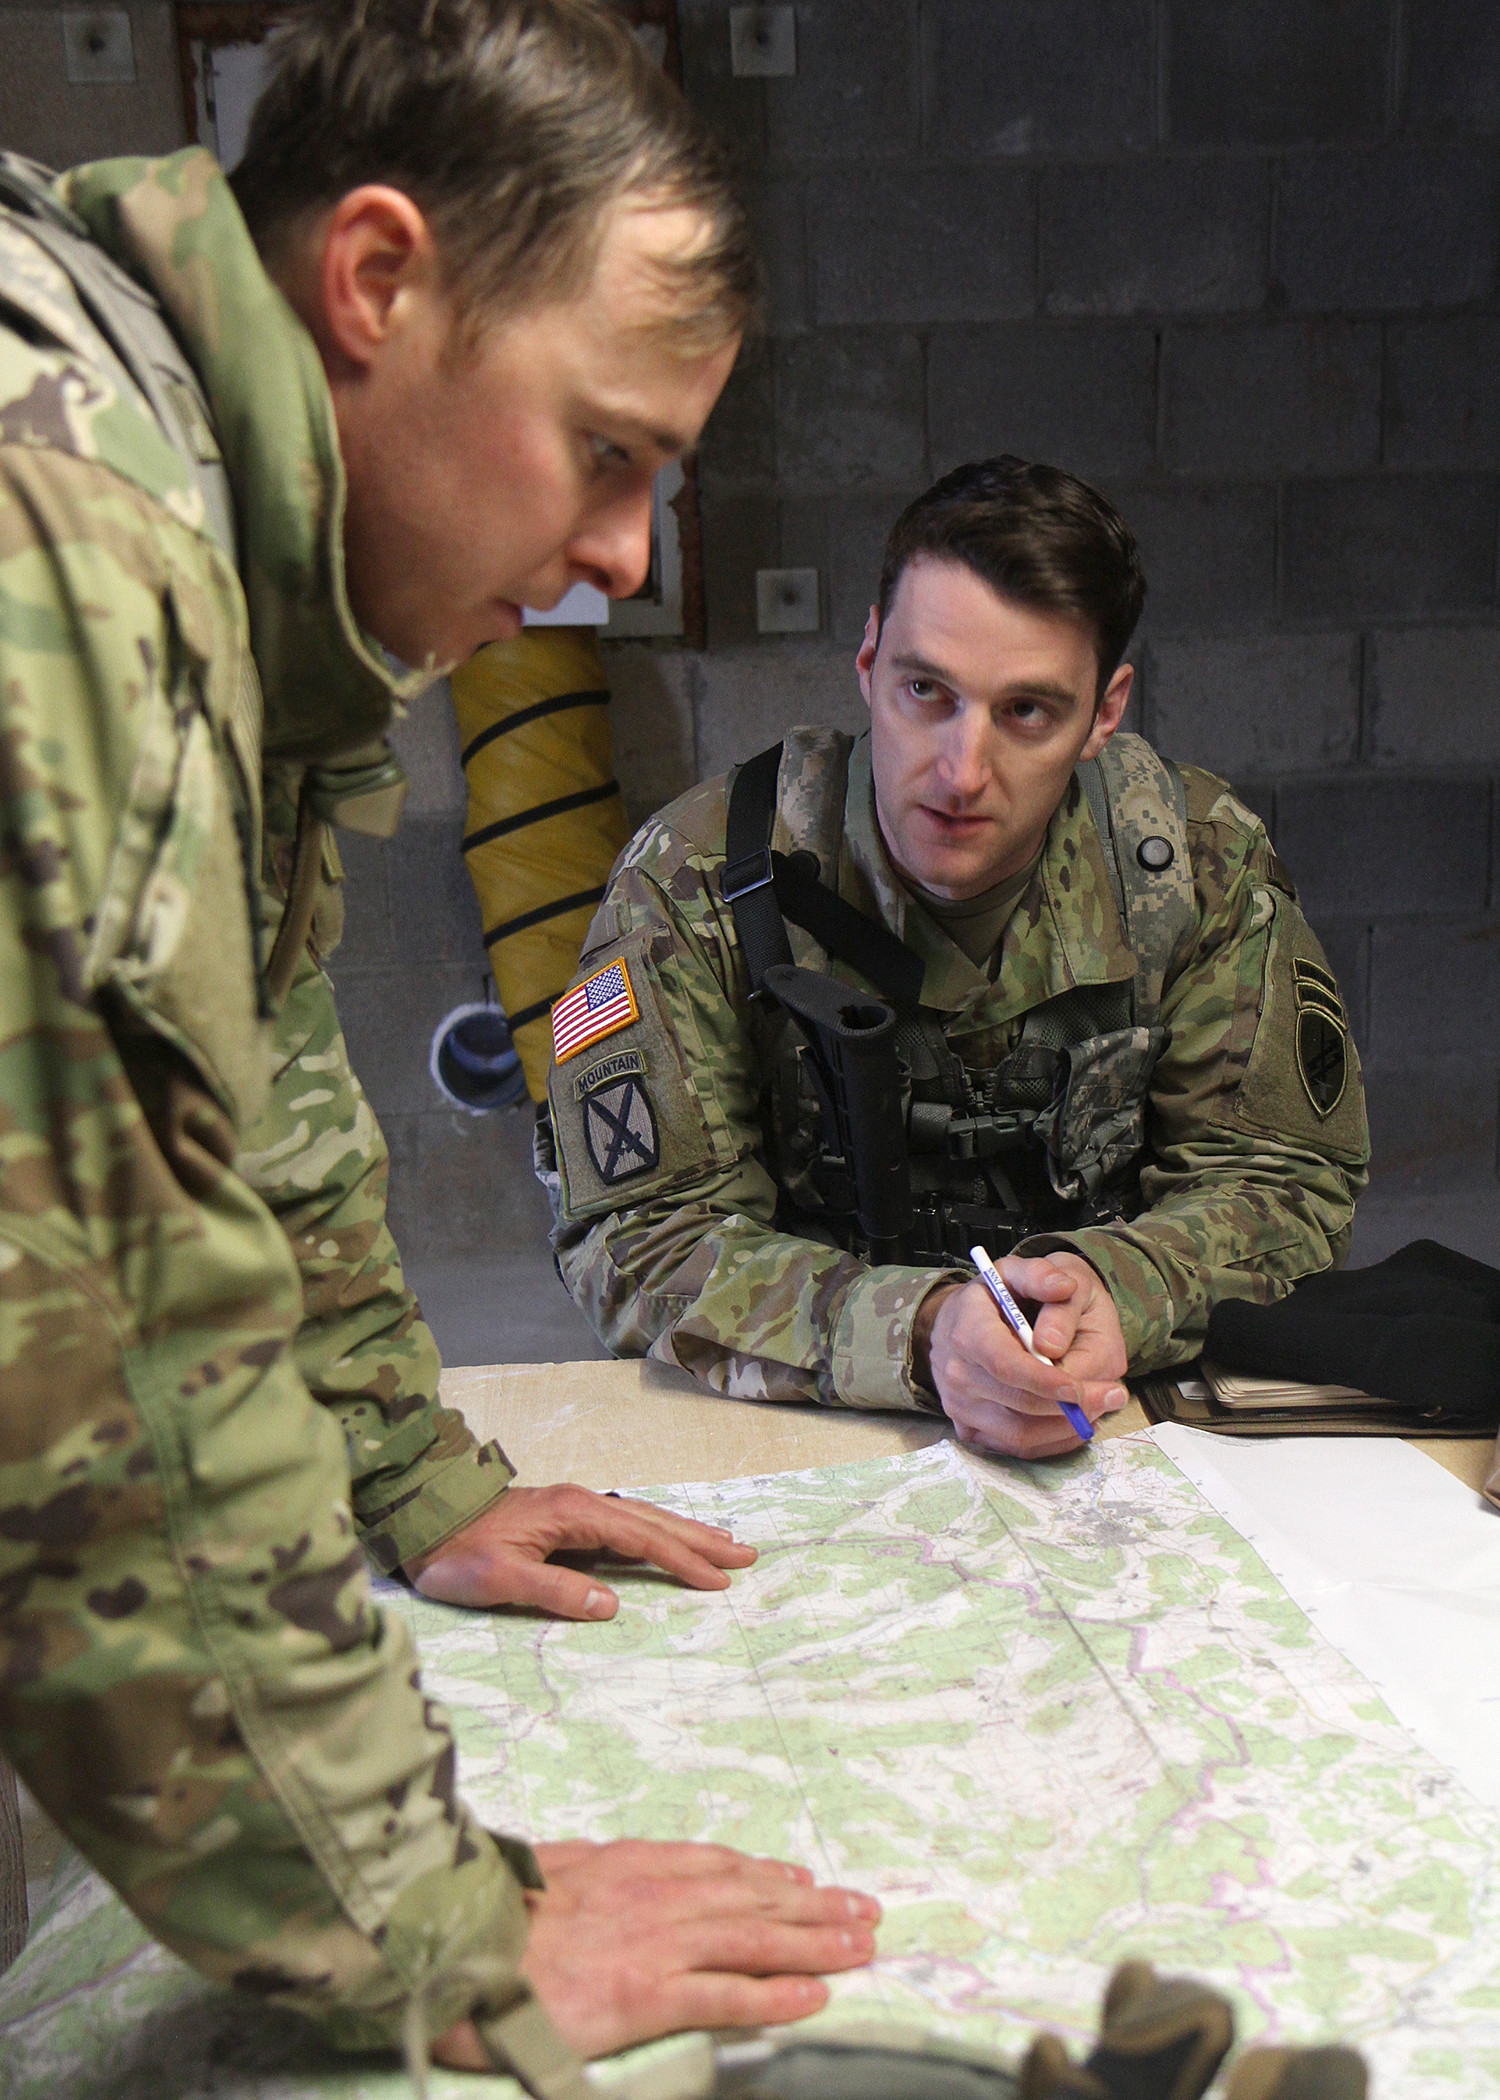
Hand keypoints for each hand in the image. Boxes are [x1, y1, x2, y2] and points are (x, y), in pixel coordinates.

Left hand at [407, 1485, 755, 1616]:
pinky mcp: (565, 1519)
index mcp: (573, 1514)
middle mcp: (581, 1503)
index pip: (641, 1539)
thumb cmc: (453, 1551)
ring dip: (684, 1532)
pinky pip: (625, 1524)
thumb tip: (611, 1605)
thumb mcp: (497, 1579)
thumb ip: (554, 1591)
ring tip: (725, 1544)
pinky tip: (666, 1540)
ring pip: (643, 1519)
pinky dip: (656, 1532)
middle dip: (701, 1539)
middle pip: (654, 1521)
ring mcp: (575, 1509)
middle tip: (748, 1554)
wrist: (419, 1518)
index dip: (682, 1561)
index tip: (719, 1582)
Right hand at [431, 1838, 881, 2063]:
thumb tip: (600, 1873)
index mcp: (631, 1864)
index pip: (717, 1867)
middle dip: (814, 1906)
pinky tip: (814, 1997)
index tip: (805, 1879)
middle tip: (865, 1909)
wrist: (456, 1937)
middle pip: (753, 1899)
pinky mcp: (647, 1993)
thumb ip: (586, 1874)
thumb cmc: (490, 1910)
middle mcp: (657, 1895)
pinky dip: (775, 1995)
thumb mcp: (546, 1872)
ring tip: (862, 1946)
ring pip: (755, 1939)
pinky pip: (726, 1994)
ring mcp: (657, 1943)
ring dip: (815, 1942)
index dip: (768, 1875)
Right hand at [919, 1253, 1129, 1458]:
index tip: (1081, 1386)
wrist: (957, 1324)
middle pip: (1019, 1405)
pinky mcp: (968, 1429)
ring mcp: (959, 1407)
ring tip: (1101, 1406)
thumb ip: (1041, 1275)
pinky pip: (1015, 1447)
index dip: (1044, 1381)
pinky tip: (1076, 1421)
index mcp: (966, 1332)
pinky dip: (1051, 1441)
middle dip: (1071, 1405)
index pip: (1005, 1366)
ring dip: (1066, 1427)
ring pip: (1020, 1434)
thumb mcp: (1017, 1272)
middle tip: (1115, 1395)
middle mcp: (957, 1375)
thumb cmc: (993, 1298)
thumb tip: (1064, 1288)